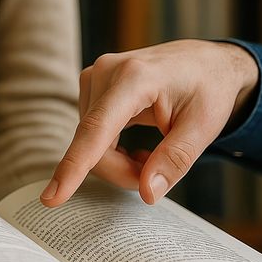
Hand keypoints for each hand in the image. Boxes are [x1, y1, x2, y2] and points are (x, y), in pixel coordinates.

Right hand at [41, 40, 258, 206]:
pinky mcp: (92, 87)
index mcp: (136, 78)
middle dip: (122, 171)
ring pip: (89, 146)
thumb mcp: (203, 128)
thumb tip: (146, 193)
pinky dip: (112, 152)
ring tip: (150, 155)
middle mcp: (107, 72)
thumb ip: (174, 161)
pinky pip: (91, 136)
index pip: (97, 129)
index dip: (75, 166)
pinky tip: (136, 149)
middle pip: (94, 146)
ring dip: (118, 162)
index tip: (52, 197)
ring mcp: (95, 77)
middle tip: (155, 173)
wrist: (208, 63)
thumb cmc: (209, 90)